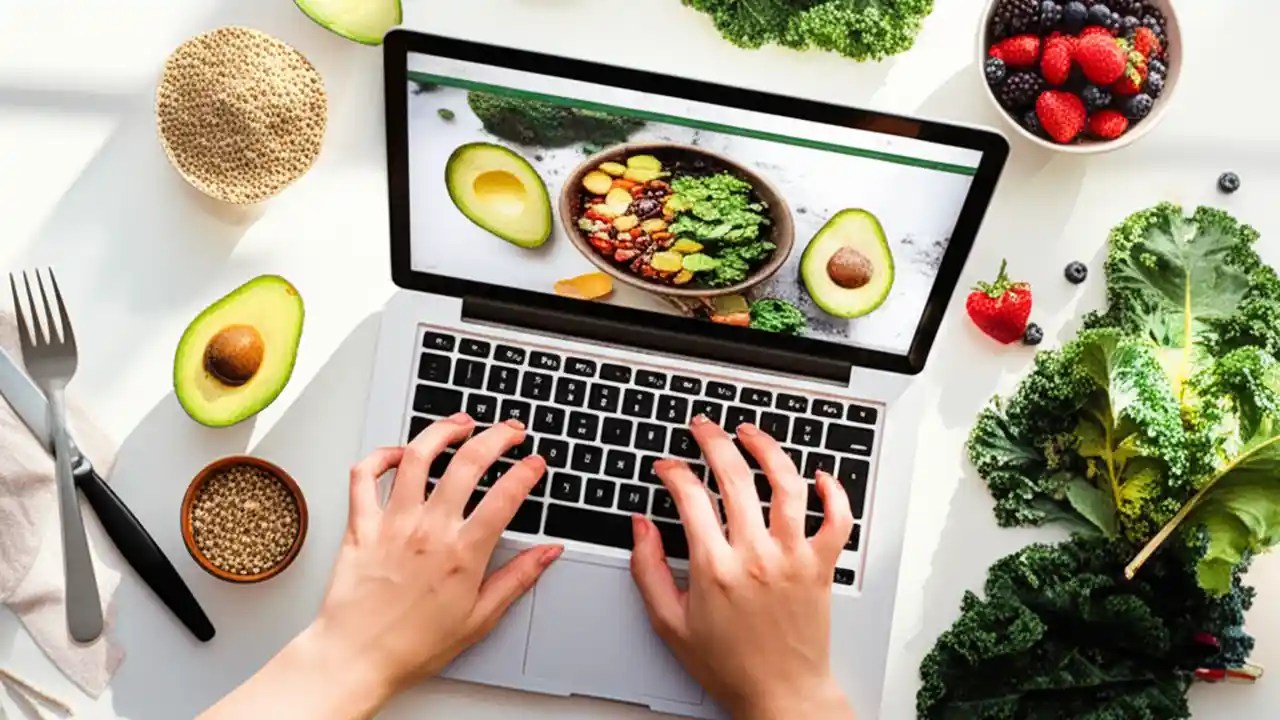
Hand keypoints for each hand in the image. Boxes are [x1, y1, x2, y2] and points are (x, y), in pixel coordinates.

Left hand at [199, 413, 560, 719]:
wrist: (356, 658)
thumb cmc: (413, 645)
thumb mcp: (480, 618)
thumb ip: (518, 578)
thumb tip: (548, 553)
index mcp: (463, 553)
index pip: (506, 495)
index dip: (527, 471)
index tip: (535, 463)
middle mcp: (429, 530)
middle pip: (468, 462)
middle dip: (497, 436)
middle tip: (509, 431)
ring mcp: (393, 523)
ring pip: (418, 456)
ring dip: (443, 430)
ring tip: (461, 423)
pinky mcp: (361, 525)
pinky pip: (365, 476)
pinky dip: (381, 456)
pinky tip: (399, 452)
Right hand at [629, 416, 854, 719]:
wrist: (781, 694)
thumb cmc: (728, 664)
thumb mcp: (669, 622)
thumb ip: (647, 569)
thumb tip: (641, 525)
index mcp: (715, 569)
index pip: (690, 497)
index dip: (673, 471)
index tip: (666, 465)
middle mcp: (756, 556)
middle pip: (734, 477)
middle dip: (713, 441)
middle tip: (703, 427)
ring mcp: (793, 557)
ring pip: (785, 484)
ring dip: (766, 448)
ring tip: (750, 432)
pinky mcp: (822, 565)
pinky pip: (836, 518)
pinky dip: (832, 491)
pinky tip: (817, 475)